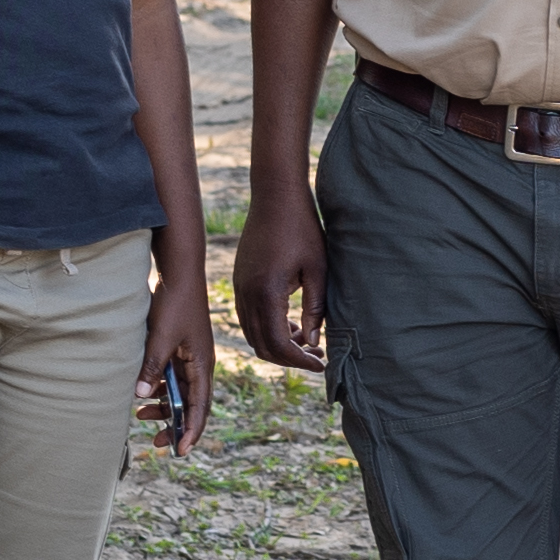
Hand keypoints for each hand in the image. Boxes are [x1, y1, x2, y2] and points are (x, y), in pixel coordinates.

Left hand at [138, 264, 216, 453]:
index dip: (191, 431)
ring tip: (141, 416)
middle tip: (157, 443)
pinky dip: (159, 390)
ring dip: (164, 407)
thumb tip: (141, 396)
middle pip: (192, 405)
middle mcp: (200, 365)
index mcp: (202, 365)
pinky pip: (171, 378)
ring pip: (180, 393)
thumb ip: (152, 367)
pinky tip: (142, 394)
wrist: (179, 272)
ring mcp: (190, 357)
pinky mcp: (178, 349)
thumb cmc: (174, 303)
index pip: (200, 407)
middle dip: (176, 425)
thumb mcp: (161, 336)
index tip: (180, 451)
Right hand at [231, 179, 329, 374]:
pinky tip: (289, 323)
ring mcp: (239, 287)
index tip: (320, 364)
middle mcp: (247, 293)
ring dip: (276, 344)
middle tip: (316, 356)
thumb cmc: (302, 229)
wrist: (275, 196)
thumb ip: (315, 309)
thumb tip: (312, 342)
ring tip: (305, 341)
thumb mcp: (318, 269)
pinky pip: (248, 317)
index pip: (277, 343)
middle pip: (261, 345)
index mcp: (266, 292)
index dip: (299, 360)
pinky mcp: (239, 280)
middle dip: (288, 358)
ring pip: (252, 333)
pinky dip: (266, 328)